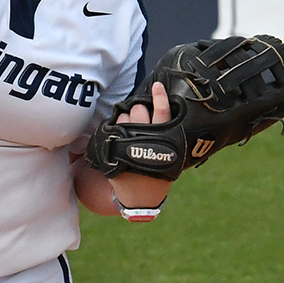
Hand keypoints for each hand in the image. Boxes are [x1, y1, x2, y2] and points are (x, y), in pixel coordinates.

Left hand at [108, 81, 170, 209]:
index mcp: (164, 142)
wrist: (141, 196)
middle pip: (139, 112)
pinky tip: (116, 128)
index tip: (157, 86)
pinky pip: (112, 129)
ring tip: (127, 130)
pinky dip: (113, 125)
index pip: (162, 114)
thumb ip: (167, 133)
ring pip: (124, 117)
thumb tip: (159, 103)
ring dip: (124, 118)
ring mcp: (129, 145)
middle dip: (137, 111)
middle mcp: (147, 141)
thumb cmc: (157, 171)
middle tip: (138, 119)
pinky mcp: (115, 153)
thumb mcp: (171, 155)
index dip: (160, 98)